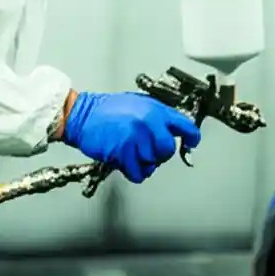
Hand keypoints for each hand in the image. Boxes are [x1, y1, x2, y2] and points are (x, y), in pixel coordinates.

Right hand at [61, 91, 200, 182]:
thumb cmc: (107, 110)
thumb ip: (157, 116)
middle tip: (148, 150)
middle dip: (159, 153)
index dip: (191, 137)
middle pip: (168, 150)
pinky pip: (138, 172)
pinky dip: (134, 171)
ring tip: (132, 152)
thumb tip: (172, 129)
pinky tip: (127, 162)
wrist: (83, 115)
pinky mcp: (123, 152)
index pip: (184, 125)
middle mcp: (148, 122)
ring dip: (144, 162)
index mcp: (155, 109)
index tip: (192, 143)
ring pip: (153, 162)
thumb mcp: (139, 103)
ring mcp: (136, 138)